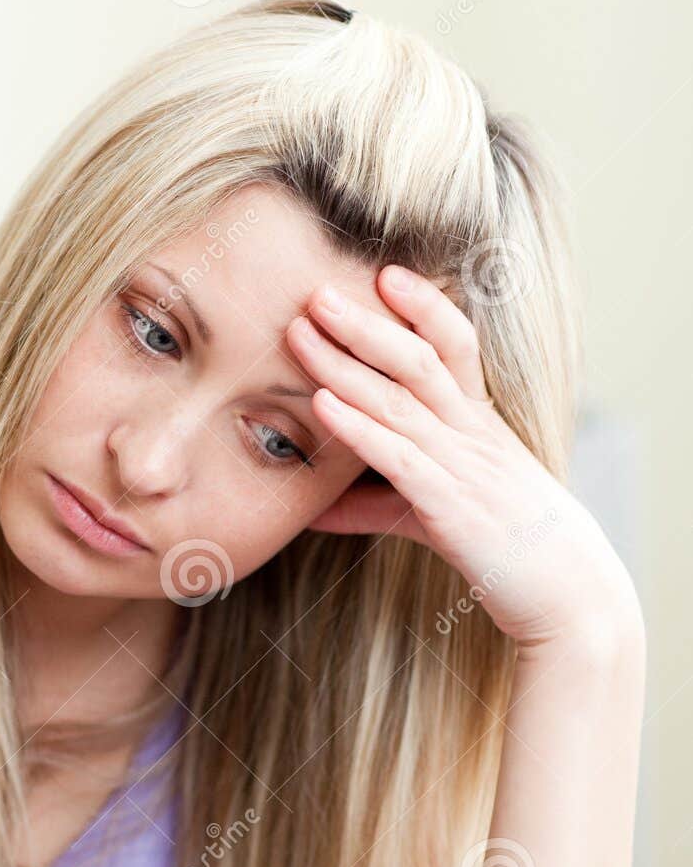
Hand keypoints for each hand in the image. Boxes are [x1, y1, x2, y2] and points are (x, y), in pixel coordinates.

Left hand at [288, 267, 641, 654]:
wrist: (566, 592)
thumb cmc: (504, 549)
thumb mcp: (434, 514)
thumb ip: (373, 505)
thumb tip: (312, 509)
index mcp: (478, 424)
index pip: (454, 345)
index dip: (422, 306)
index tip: (384, 273)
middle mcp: (471, 434)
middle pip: (415, 360)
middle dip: (363, 323)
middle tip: (315, 292)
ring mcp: (461, 466)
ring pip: (399, 400)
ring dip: (344, 364)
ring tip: (301, 332)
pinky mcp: (448, 505)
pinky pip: (397, 456)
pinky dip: (356, 426)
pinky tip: (322, 404)